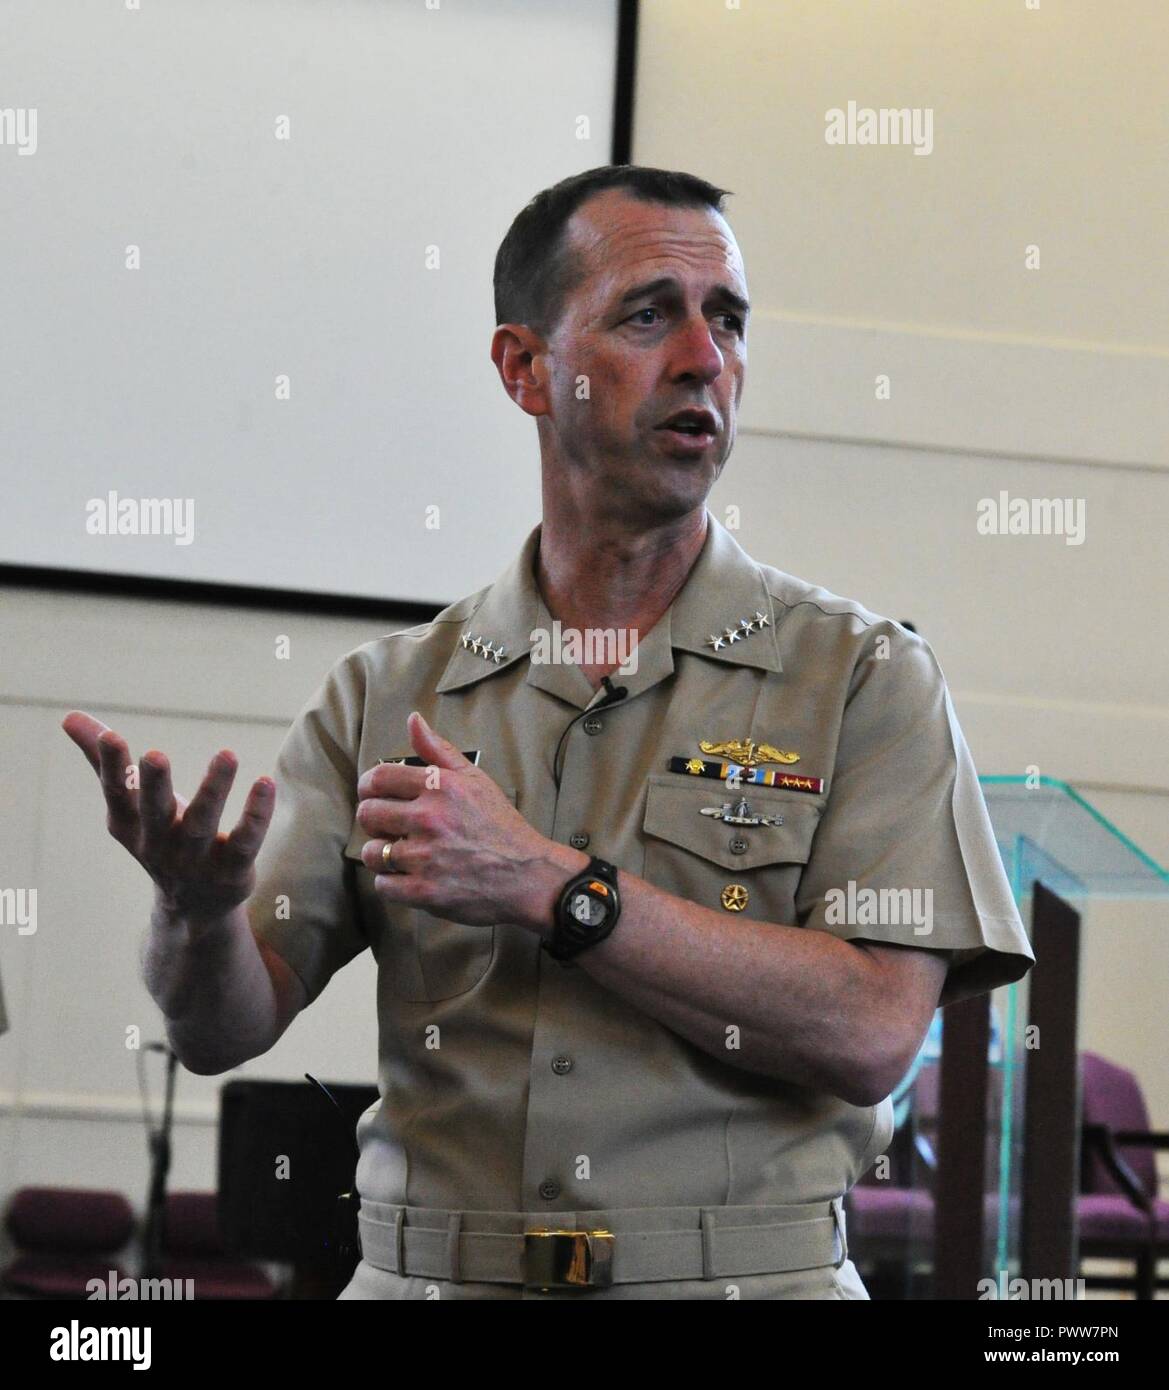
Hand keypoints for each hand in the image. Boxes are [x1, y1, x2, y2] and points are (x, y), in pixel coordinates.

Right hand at [61, 710, 275, 918]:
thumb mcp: (130, 805)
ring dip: (213, 790)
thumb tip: (68, 717)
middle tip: (155, 754)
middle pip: (156, 813)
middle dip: (154, 785)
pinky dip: (256, 816)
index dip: (113, 768)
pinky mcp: (233, 871)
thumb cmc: (160, 838)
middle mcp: (160, 845)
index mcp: (131, 826)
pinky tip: (265, 783)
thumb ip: (103, 762)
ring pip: (203, 825)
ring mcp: (196, 861)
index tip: (111, 736)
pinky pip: (247, 842)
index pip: (119, 795)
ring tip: (226, 754)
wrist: (192, 910)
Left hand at [356, 711, 553, 927]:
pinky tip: (408, 877)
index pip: (378, 778)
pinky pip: (383, 884)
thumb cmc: (501, 827)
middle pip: (368, 814)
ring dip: (381, 854)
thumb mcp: (475, 779)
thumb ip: (439, 749)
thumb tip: (413, 721)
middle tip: (389, 827)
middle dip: (374, 821)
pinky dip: (391, 883)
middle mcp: (429, 818)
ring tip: (401, 854)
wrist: (528, 874)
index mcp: (439, 787)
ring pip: (372, 852)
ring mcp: (425, 856)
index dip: (368, 786)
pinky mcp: (424, 891)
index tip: (374, 795)